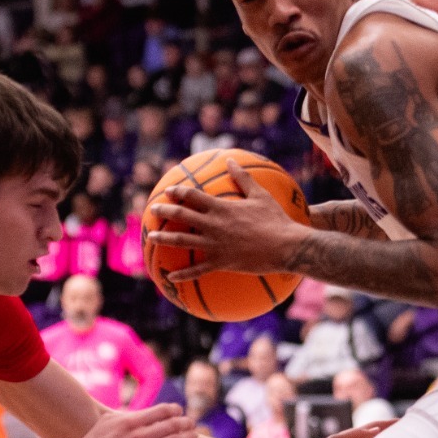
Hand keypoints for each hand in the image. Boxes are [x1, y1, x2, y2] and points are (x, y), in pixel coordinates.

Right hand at [74, 405, 196, 437]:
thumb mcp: (106, 423)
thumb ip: (123, 417)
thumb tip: (133, 413)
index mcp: (130, 422)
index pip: (161, 411)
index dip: (174, 410)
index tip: (179, 411)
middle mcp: (139, 436)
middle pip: (172, 425)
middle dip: (186, 423)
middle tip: (192, 423)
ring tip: (194, 436)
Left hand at [147, 161, 306, 280]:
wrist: (285, 246)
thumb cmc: (275, 219)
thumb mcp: (260, 194)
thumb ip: (242, 177)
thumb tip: (230, 160)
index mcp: (221, 208)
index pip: (193, 196)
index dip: (178, 192)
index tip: (168, 191)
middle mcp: (213, 225)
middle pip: (181, 216)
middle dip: (164, 212)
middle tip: (153, 210)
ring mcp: (214, 245)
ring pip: (182, 242)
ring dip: (164, 239)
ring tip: (151, 237)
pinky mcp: (220, 263)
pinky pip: (197, 270)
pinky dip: (182, 274)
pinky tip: (170, 277)